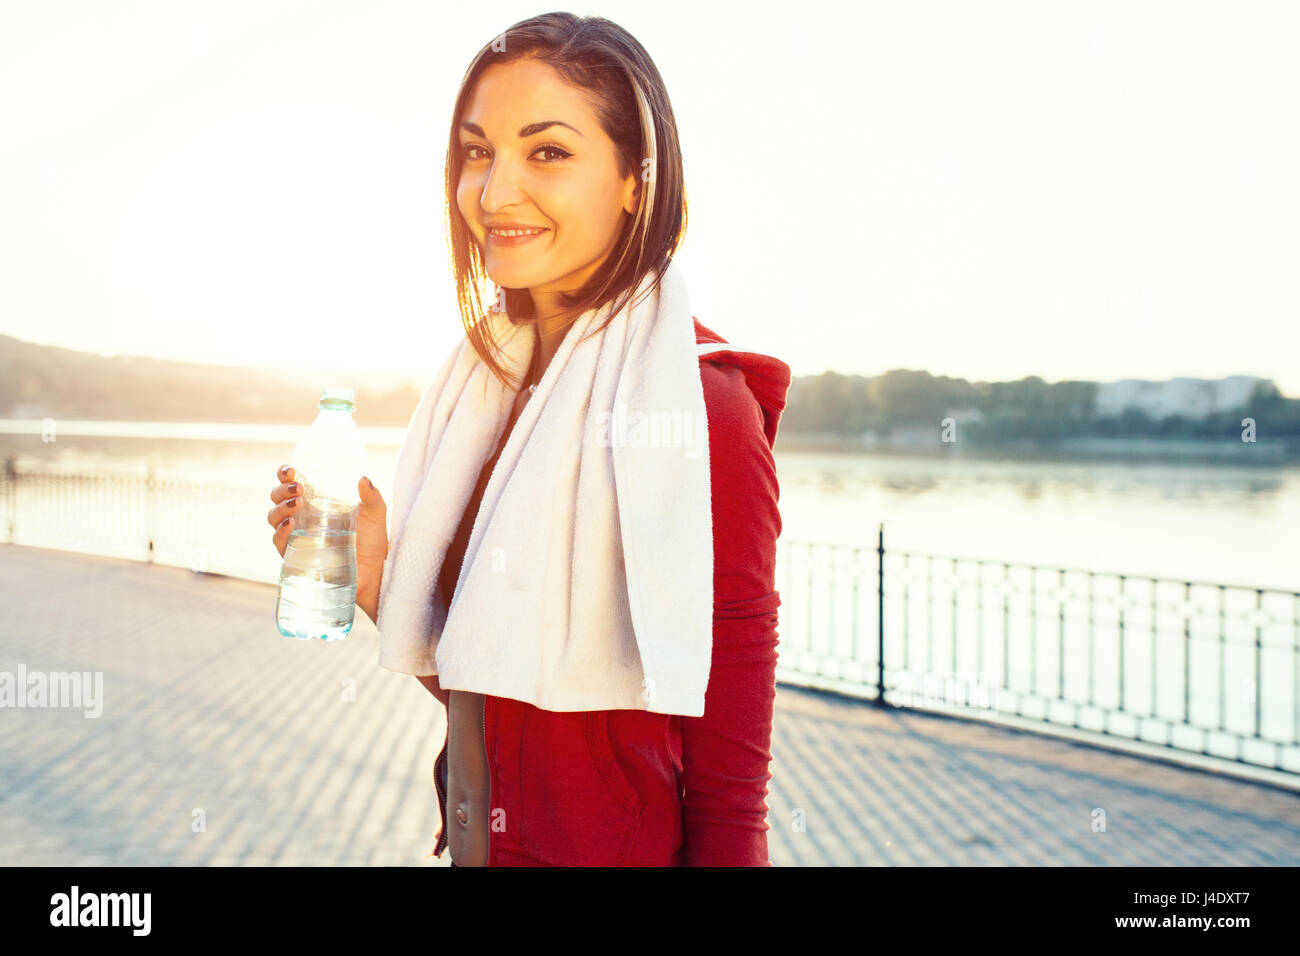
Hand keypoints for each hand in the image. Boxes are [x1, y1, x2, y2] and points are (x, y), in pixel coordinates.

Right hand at [267, 464, 388, 604]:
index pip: (292, 484)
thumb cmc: (372, 541)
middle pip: (278, 499)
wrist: (374, 573)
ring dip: (280, 508)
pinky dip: (281, 532)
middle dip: (281, 490)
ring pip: (274, 518)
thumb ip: (371, 496)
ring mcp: (297, 536)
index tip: (291, 471)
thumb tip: (363, 478)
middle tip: (297, 489)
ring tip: (297, 504)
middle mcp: (302, 517)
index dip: (285, 475)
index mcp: (317, 502)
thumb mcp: (375, 514)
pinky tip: (291, 524)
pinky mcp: (296, 555)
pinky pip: (279, 542)